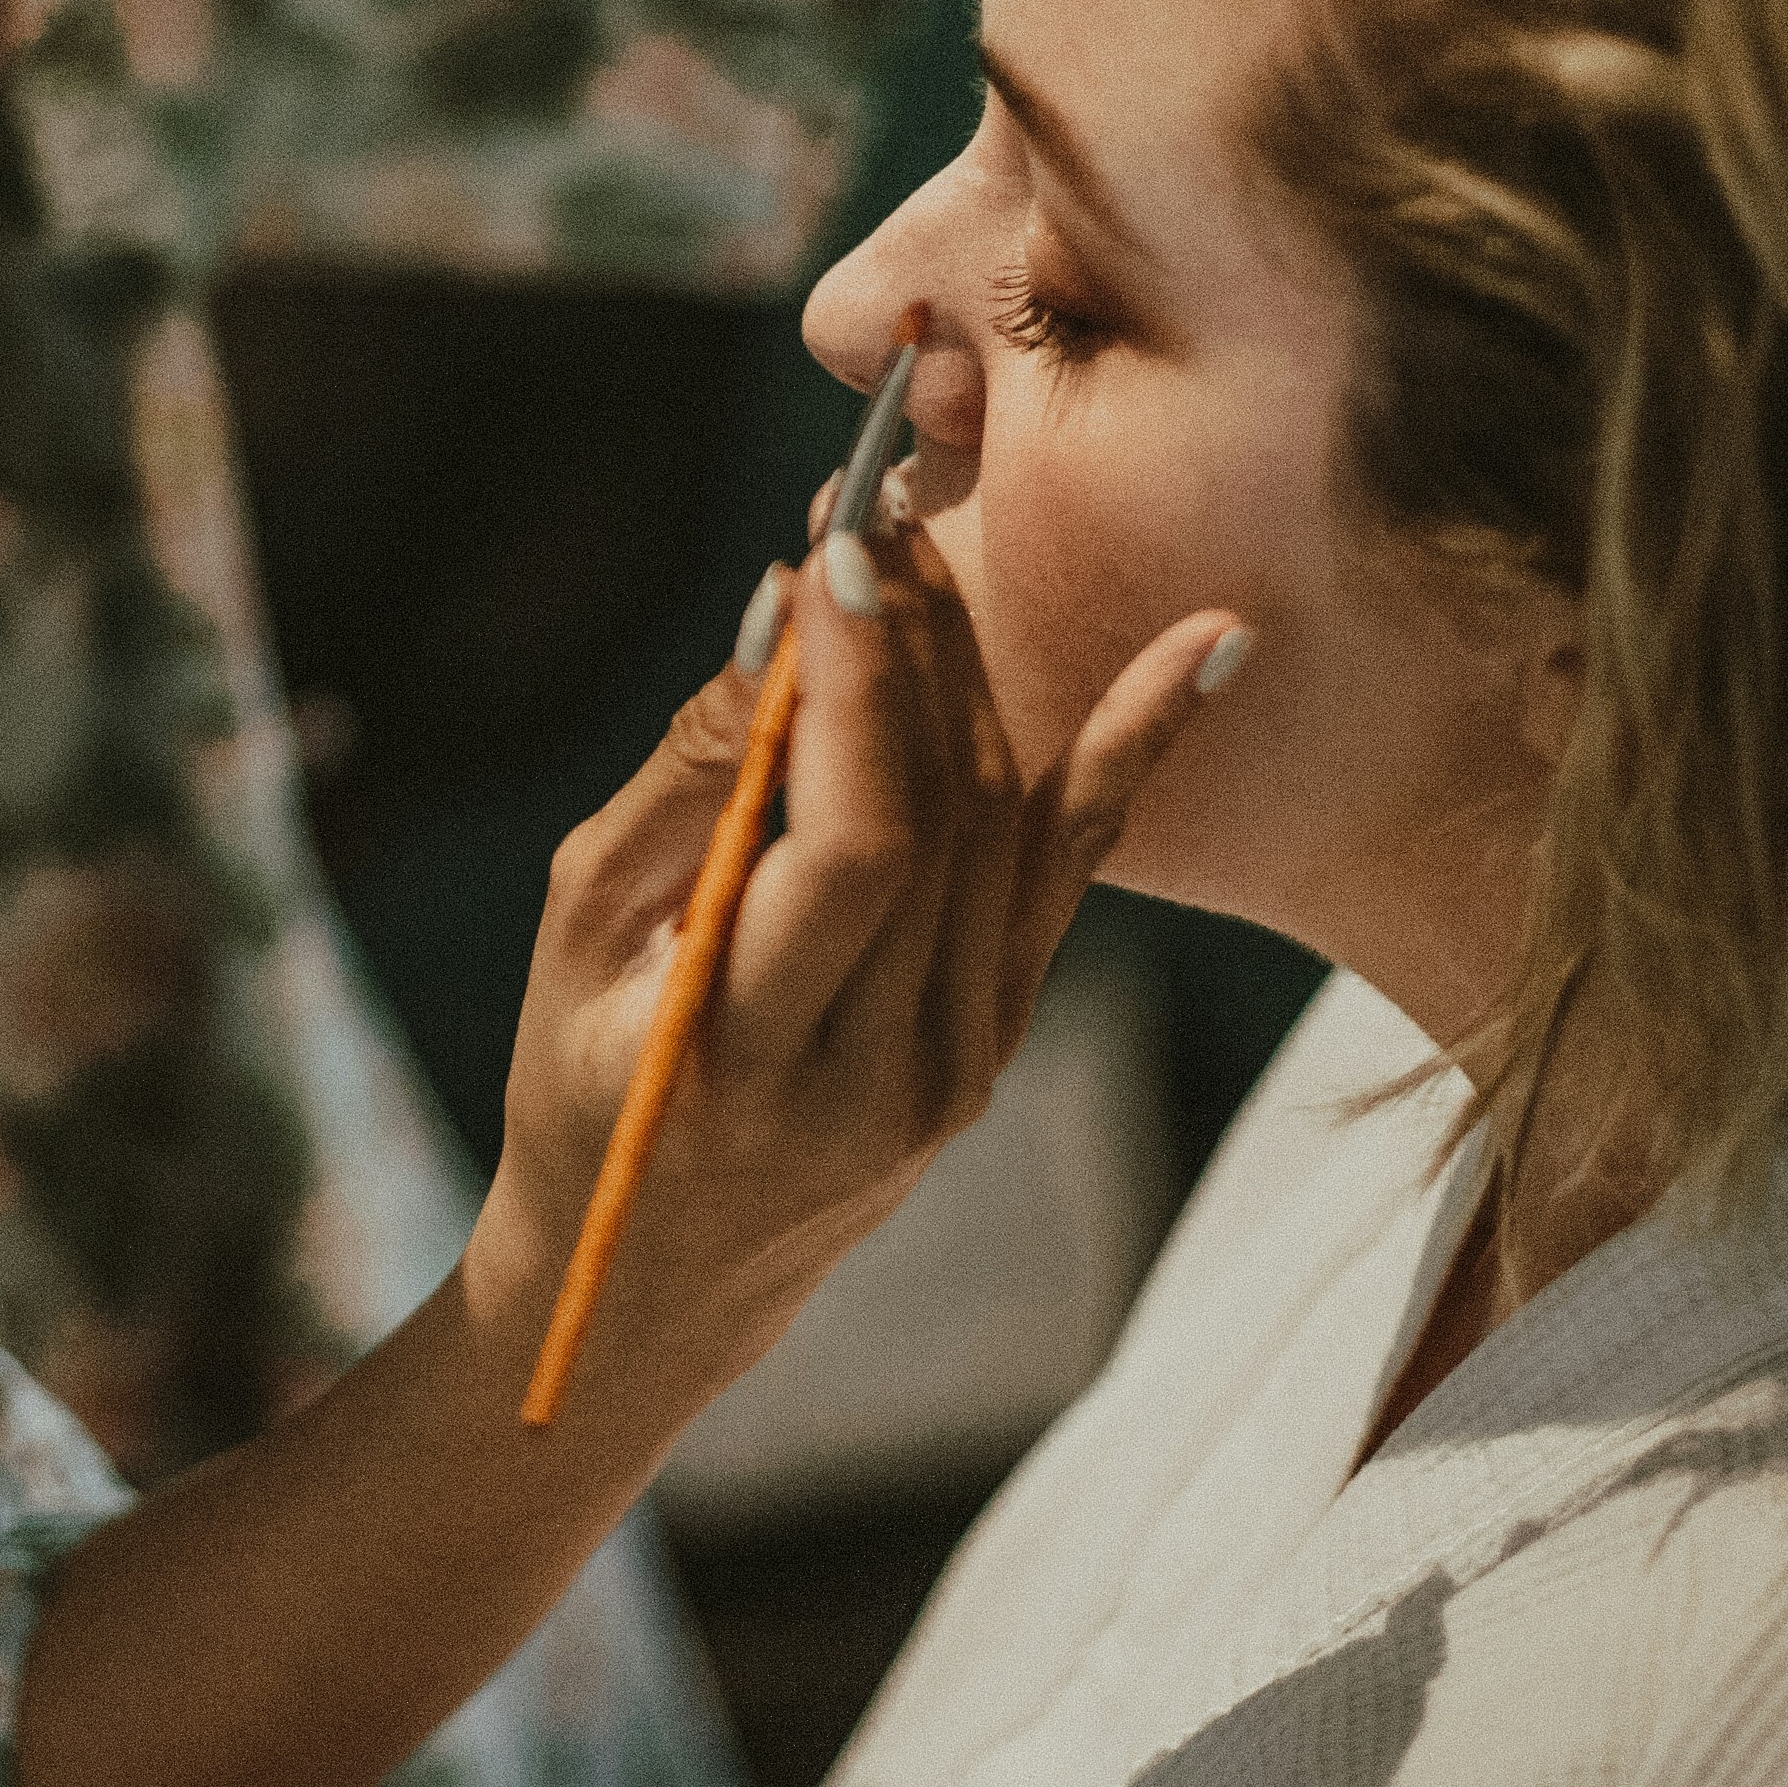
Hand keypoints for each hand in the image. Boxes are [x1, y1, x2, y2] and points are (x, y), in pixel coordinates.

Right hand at [466, 521, 1240, 1421]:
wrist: (654, 1278)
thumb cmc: (581, 1084)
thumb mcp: (583, 936)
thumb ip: (686, 783)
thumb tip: (780, 620)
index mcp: (753, 1060)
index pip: (852, 852)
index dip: (856, 696)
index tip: (833, 556)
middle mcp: (889, 1073)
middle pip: (942, 820)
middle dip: (910, 646)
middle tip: (873, 508)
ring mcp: (963, 1064)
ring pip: (1001, 825)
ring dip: (967, 667)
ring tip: (918, 543)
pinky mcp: (1000, 1038)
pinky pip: (1065, 870)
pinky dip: (1127, 752)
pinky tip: (1205, 648)